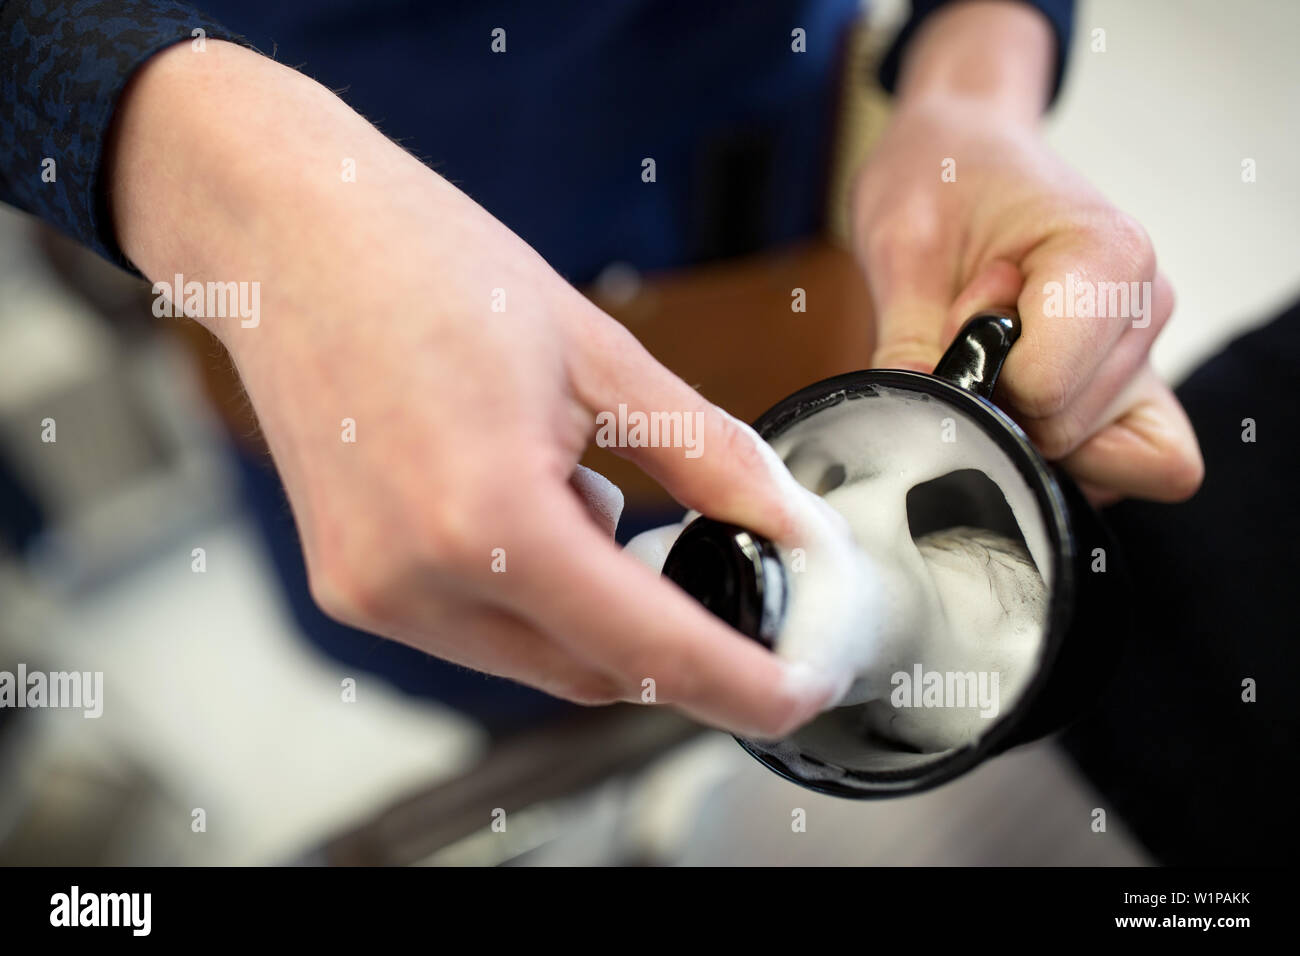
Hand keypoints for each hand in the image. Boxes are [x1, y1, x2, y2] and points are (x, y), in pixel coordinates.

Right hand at [107, 41, 838, 735]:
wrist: (285, 237)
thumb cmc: (425, 266)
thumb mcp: (599, 354)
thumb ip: (708, 456)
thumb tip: (787, 522)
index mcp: (491, 521)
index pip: (651, 650)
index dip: (742, 686)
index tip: (800, 694)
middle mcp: (419, 583)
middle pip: (598, 673)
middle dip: (676, 640)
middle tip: (724, 568)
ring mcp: (375, 595)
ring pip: (539, 660)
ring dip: (599, 611)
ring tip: (585, 486)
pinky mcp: (350, 587)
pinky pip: (480, 632)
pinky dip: (537, 597)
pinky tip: (531, 504)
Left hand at [852, 3, 1202, 503]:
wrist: (966, 153)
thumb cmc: (942, 180)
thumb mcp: (901, 243)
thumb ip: (907, 341)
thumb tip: (908, 425)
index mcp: (1106, 255)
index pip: (1047, 388)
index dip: (980, 375)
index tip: (960, 313)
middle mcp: (1144, 306)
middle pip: (1063, 431)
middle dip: (996, 400)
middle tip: (968, 328)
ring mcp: (1145, 352)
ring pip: (1093, 459)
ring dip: (1022, 420)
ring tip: (997, 346)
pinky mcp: (1131, 388)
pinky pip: (1131, 465)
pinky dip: (1064, 456)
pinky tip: (1019, 396)